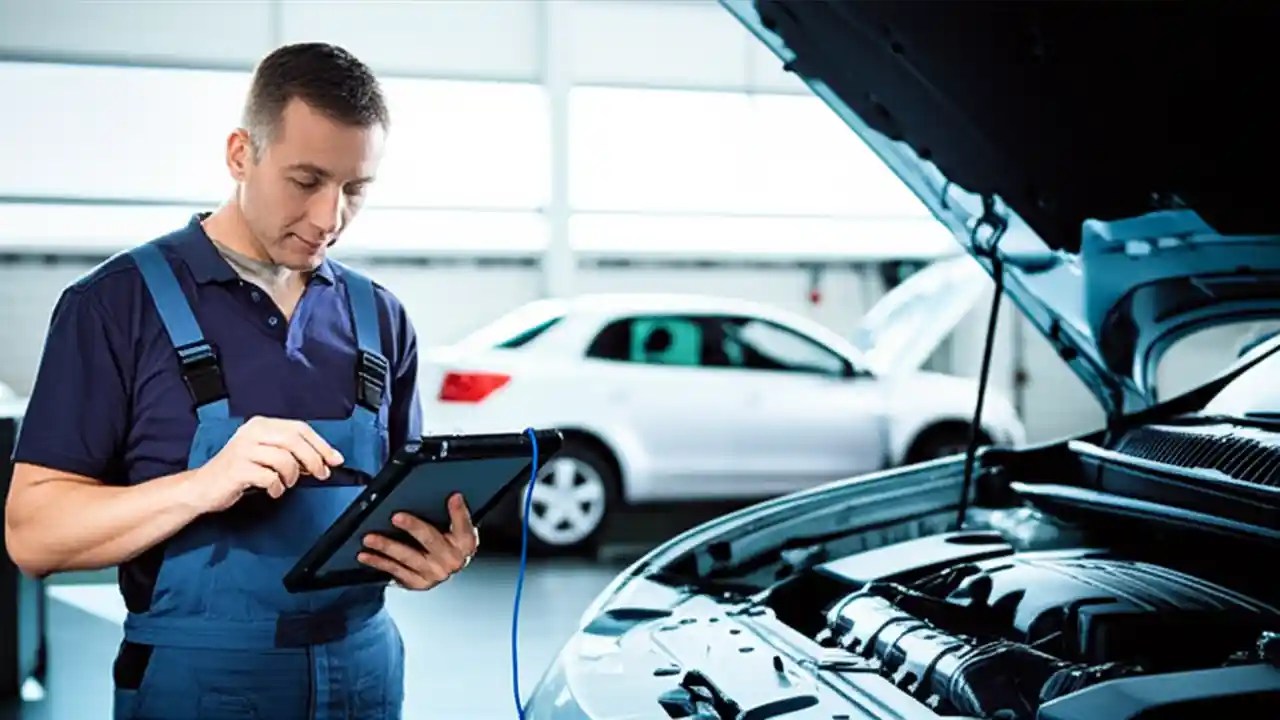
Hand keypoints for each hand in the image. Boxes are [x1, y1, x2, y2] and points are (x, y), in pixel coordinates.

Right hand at [188, 416, 343, 513]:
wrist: (203, 488)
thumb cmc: (239, 472)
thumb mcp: (267, 455)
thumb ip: (292, 453)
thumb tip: (325, 460)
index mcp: (261, 424)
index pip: (300, 428)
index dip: (321, 444)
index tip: (336, 459)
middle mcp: (252, 432)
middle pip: (294, 440)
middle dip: (314, 459)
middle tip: (322, 474)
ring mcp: (243, 449)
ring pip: (284, 458)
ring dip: (293, 475)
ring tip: (286, 483)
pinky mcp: (237, 468)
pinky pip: (270, 477)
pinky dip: (277, 487)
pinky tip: (273, 490)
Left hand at [357, 493, 479, 590]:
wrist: (452, 569)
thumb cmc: (454, 544)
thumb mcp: (460, 527)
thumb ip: (457, 514)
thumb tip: (453, 496)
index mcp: (465, 543)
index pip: (464, 525)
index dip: (459, 512)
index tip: (453, 498)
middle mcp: (451, 560)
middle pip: (430, 540)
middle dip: (413, 528)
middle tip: (396, 518)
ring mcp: (434, 574)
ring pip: (407, 558)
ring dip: (387, 548)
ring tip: (370, 539)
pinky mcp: (419, 583)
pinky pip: (396, 572)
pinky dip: (380, 563)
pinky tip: (367, 556)